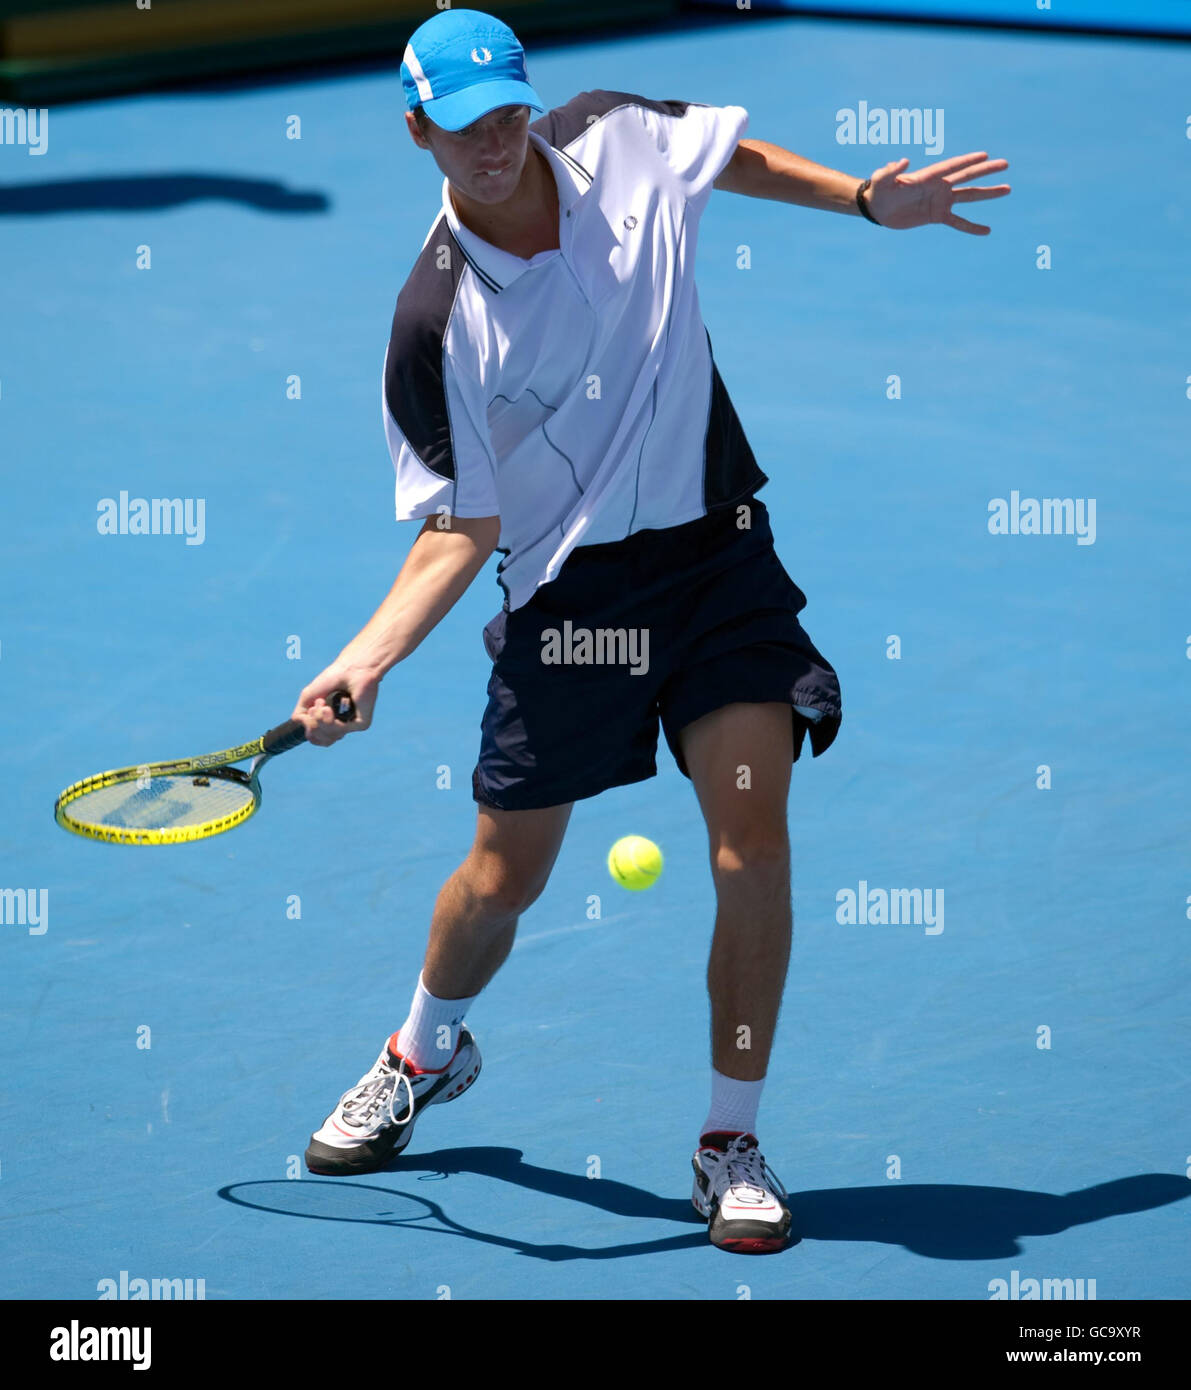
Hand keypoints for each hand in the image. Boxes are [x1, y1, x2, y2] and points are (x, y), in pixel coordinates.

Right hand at [292, 664, 376, 746]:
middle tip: (317, 705)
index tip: (311, 711)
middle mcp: (342, 725)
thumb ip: (300, 715)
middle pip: (321, 740)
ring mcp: (352, 725)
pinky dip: (330, 721)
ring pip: (329, 737)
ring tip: (323, 705)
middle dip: (313, 724)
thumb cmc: (332, 679)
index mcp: (331, 721)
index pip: (317, 739)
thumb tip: (304, 728)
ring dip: (319, 721)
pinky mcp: (361, 724)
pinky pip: (340, 731)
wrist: (351, 669)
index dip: (310, 729)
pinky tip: (329, 708)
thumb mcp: (308, 697)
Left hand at [865, 152, 1009, 233]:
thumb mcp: (882, 179)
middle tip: (1005, 164)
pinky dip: (971, 226)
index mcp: (929, 176)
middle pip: (966, 177)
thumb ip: (892, 170)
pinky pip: (958, 222)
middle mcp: (939, 186)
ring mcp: (940, 201)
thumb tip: (903, 160)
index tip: (985, 155)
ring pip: (969, 196)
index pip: (952, 167)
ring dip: (987, 193)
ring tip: (1007, 189)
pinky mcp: (937, 216)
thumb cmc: (879, 189)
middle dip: (986, 171)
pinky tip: (987, 230)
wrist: (878, 208)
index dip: (967, 161)